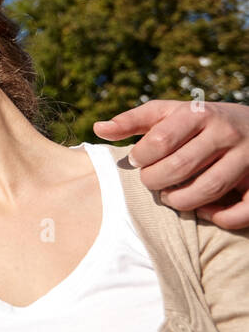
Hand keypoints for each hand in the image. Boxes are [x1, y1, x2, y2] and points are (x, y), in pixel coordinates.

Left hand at [94, 99, 248, 228]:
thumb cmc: (201, 122)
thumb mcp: (169, 113)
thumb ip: (134, 121)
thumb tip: (97, 128)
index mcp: (199, 114)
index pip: (160, 139)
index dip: (141, 156)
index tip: (139, 161)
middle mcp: (225, 133)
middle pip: (178, 167)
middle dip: (155, 181)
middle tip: (151, 182)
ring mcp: (247, 157)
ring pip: (206, 190)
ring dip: (181, 201)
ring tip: (171, 197)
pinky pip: (242, 209)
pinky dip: (221, 218)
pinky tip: (206, 212)